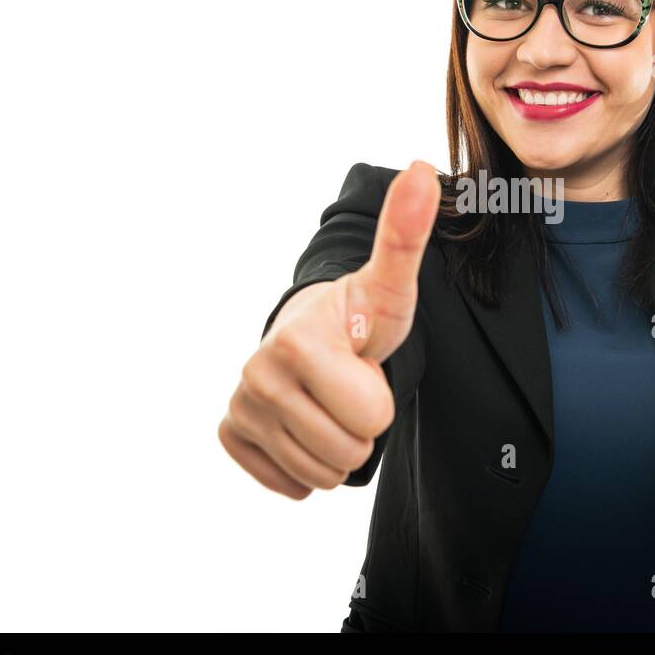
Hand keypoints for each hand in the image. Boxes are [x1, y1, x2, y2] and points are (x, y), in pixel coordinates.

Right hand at [219, 160, 440, 499]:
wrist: (315, 332)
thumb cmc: (360, 314)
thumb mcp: (390, 284)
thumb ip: (405, 234)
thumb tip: (424, 170)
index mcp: (295, 343)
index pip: (370, 417)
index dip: (380, 396)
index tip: (363, 365)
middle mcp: (255, 376)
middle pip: (346, 452)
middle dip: (360, 426)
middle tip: (348, 386)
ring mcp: (239, 407)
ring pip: (320, 474)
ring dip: (336, 446)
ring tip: (329, 402)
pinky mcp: (230, 433)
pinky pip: (289, 484)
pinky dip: (306, 465)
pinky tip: (306, 422)